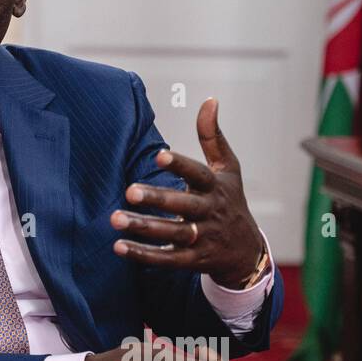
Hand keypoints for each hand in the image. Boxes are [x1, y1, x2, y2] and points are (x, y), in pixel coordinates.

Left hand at [110, 98, 264, 288]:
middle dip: (157, 199)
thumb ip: (213, 137)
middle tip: (129, 191)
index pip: (198, 174)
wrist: (246, 252)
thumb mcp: (228, 169)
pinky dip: (143, 254)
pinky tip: (119, 246)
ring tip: (115, 218)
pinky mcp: (193, 261)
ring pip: (172, 234)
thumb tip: (209, 99)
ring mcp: (203, 239)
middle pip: (183, 206)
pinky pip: (167, 259)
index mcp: (215, 188)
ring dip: (144, 228)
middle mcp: (209, 213)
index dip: (180, 165)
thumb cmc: (230, 201)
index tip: (159, 154)